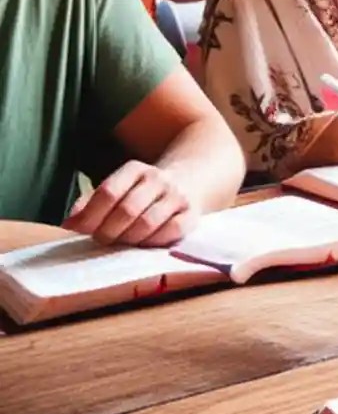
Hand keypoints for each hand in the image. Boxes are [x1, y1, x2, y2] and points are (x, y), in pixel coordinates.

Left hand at [63, 161, 196, 246]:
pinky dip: (153, 241)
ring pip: (148, 222)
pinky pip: (171, 231)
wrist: (187, 183)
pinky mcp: (192, 214)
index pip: (108, 192)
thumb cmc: (141, 193)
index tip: (80, 230)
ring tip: (121, 242)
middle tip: (101, 240)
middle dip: (108, 231)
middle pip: (127, 210)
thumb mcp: (117, 189)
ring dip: (129, 239)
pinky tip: (143, 243)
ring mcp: (177, 196)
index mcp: (135, 169)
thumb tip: (68, 224)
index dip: (91, 215)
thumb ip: (91, 204)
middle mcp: (158, 179)